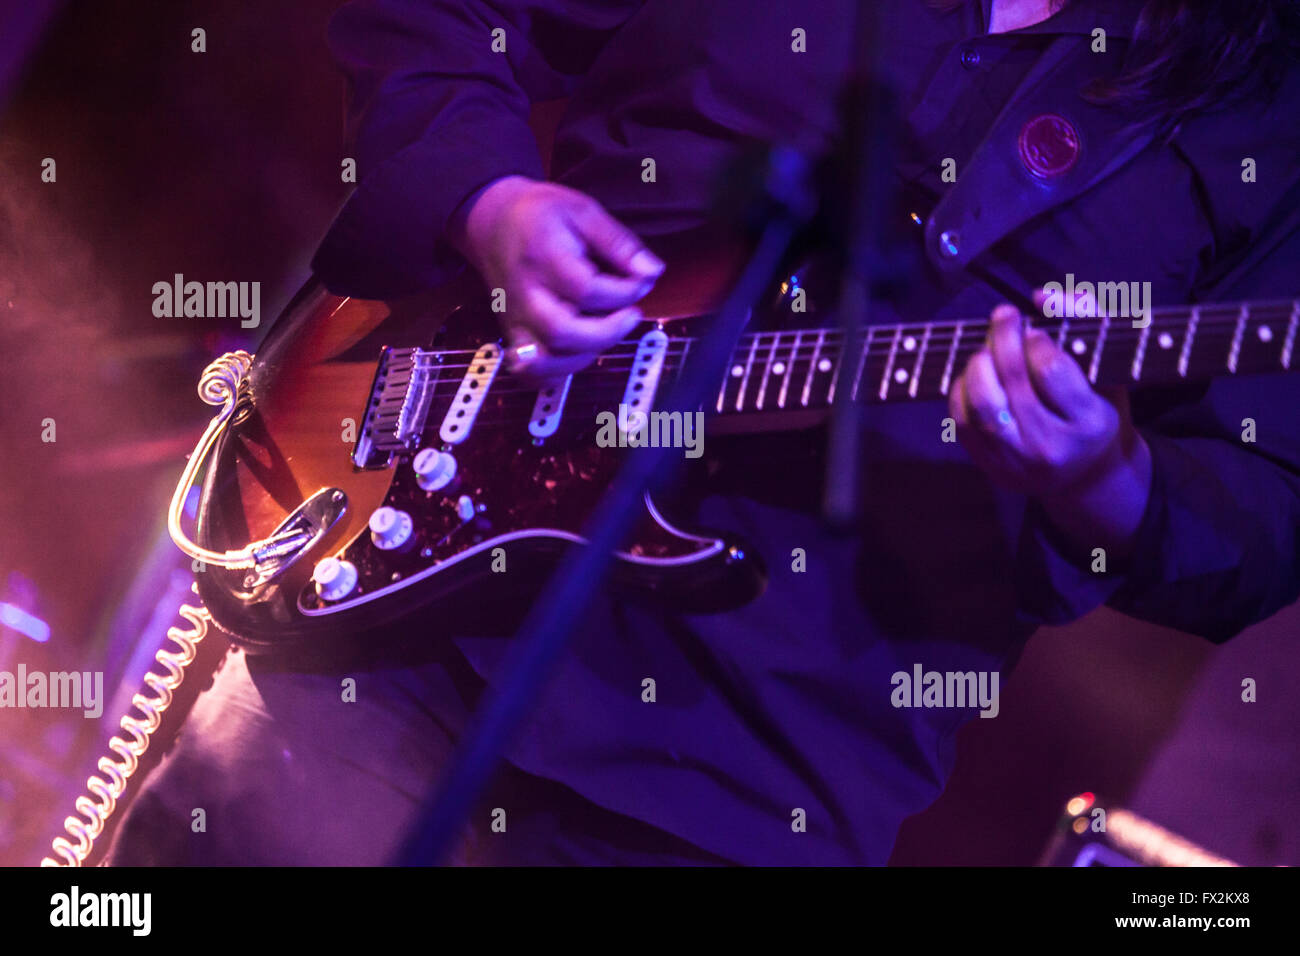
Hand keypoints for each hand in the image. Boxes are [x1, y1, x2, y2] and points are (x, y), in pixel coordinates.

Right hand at [448, 175, 664, 380]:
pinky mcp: (512, 334)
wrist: (492, 222)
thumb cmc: (538, 215)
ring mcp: (516, 319)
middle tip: (630, 315)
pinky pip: (529, 373)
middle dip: (606, 331)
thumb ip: (618, 242)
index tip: (641, 282)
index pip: (585, 288)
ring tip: (606, 333)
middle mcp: (525, 294)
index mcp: (542, 258)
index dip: (623, 291)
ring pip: (545, 359)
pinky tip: (578, 354)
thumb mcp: (582, 211)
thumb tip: (652, 270)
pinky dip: (555, 375)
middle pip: (562, 331)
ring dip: (585, 355)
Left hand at [949, 291, 1152, 556]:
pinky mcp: (990, 466)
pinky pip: (962, 421)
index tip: (1035, 330)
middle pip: (1012, 382)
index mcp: (1089, 422)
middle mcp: (1051, 446)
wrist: (1086, 477)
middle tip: (1003, 316)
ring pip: (982, 404)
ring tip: (987, 347)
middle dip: (1003, 338)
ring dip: (978, 364)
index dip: (1037, 341)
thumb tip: (1041, 295)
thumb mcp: (1108, 370)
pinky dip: (962, 389)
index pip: (1051, 370)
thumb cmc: (1098, 412)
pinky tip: (975, 373)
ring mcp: (1016, 461)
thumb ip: (1086, 320)